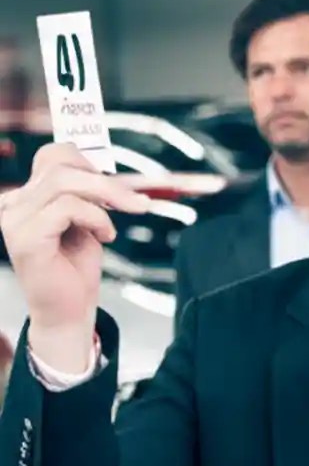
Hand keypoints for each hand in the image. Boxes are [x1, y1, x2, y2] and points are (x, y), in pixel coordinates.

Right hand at [0, 143, 149, 372]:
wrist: (70, 310)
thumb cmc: (77, 267)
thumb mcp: (87, 219)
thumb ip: (88, 192)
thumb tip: (105, 167)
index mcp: (27, 197)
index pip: (53, 155)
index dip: (88, 162)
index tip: (115, 188)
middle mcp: (13, 205)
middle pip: (61, 164)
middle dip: (107, 182)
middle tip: (138, 203)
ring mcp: (14, 220)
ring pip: (64, 182)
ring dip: (106, 199)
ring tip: (114, 227)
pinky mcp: (25, 238)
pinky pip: (67, 207)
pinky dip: (96, 218)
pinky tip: (104, 237)